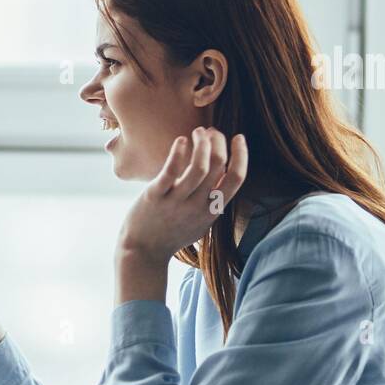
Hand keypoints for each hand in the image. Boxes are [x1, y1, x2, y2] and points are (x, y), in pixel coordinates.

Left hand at [119, 126, 247, 262]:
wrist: (142, 252)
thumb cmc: (171, 235)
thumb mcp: (200, 222)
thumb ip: (213, 202)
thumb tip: (224, 176)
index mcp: (211, 211)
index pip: (236, 179)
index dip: (242, 155)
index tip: (238, 137)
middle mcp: (197, 206)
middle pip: (218, 166)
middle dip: (218, 142)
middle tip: (211, 131)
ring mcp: (176, 202)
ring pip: (199, 167)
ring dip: (202, 143)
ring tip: (198, 131)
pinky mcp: (154, 197)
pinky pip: (170, 171)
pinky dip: (179, 152)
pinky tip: (181, 140)